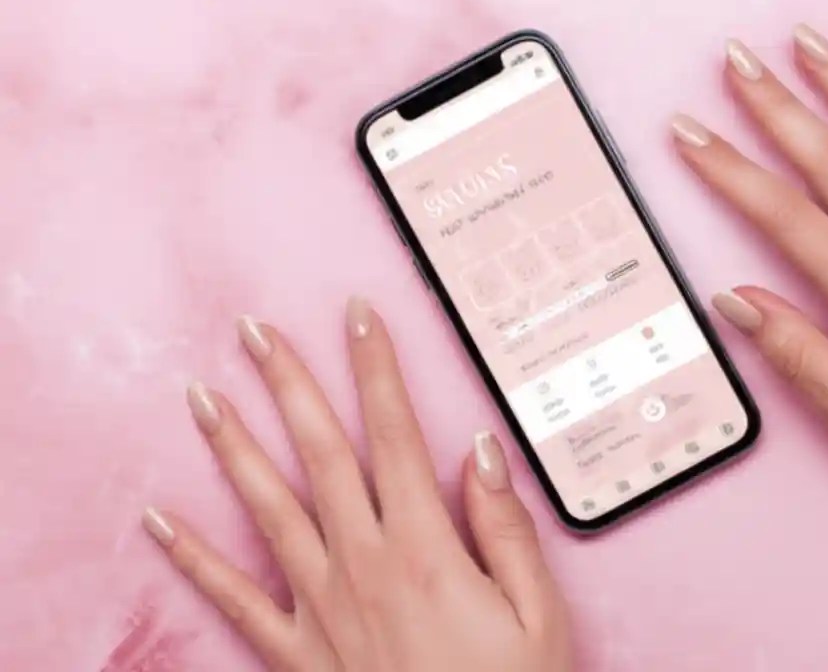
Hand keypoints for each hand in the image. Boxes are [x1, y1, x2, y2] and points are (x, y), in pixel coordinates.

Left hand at [142, 299, 570, 671]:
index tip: (358, 318)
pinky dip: (192, 558)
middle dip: (288, 384)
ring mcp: (321, 606)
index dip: (376, 370)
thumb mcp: (539, 614)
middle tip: (254, 331)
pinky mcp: (296, 650)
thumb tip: (481, 452)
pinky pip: (235, 597)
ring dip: (233, 447)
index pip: (396, 436)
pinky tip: (158, 520)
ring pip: (268, 508)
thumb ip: (507, 529)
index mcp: (426, 548)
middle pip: (320, 454)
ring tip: (202, 396)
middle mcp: (363, 564)